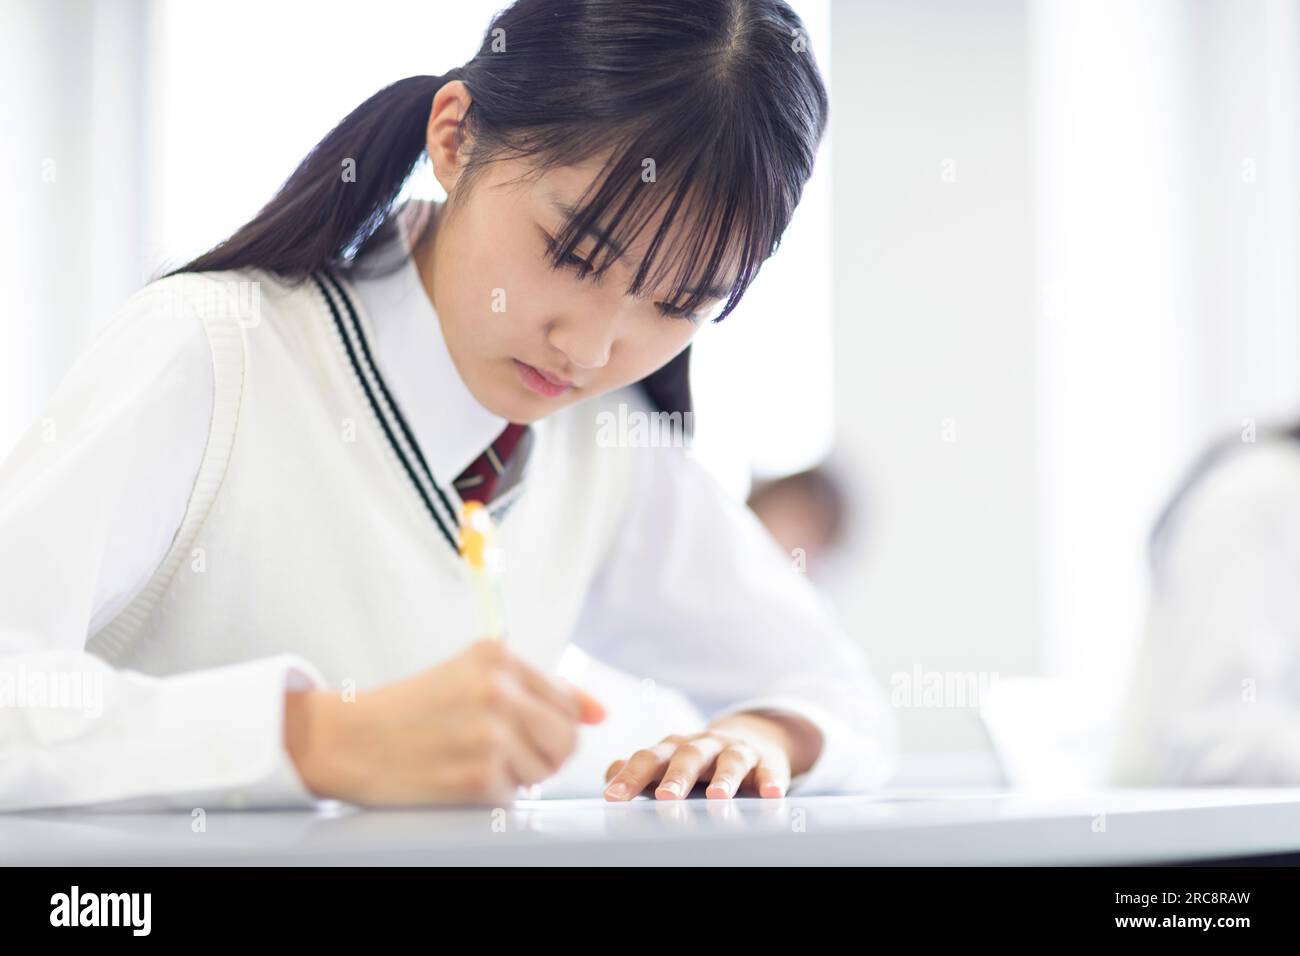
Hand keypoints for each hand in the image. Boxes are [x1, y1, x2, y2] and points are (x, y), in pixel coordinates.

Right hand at [283, 638, 604, 805]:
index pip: (567, 704)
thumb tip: (600, 713)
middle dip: (542, 755)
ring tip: (470, 759)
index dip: (550, 727)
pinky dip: (491, 794)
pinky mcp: (477, 776)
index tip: (516, 731)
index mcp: (498, 657)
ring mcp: (489, 733)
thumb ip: (540, 690)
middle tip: (497, 753)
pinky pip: (514, 795)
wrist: (347, 738)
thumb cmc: (412, 708)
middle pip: (566, 740)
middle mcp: (498, 689)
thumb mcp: (473, 676)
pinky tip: (457, 775)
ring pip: (545, 771)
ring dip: (516, 776)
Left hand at [603, 711, 815, 800]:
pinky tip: (772, 796)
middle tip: (667, 798)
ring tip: (718, 799)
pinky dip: (770, 782)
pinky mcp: (766, 762)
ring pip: (730, 761)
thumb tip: (608, 776)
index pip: (649, 758)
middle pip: (688, 756)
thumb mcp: (671, 760)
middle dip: (677, 777)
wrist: (751, 738)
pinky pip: (769, 771)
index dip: (630, 776)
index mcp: (674, 747)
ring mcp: (736, 751)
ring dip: (724, 779)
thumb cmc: (699, 760)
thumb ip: (641, 769)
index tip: (613, 797)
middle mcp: (704, 745)